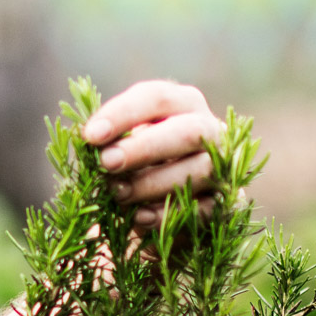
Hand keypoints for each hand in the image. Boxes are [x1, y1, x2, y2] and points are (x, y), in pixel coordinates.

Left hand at [82, 80, 228, 229]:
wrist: (158, 204)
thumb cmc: (134, 163)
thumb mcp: (120, 144)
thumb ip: (110, 140)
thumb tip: (92, 139)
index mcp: (181, 104)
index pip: (157, 98)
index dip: (123, 114)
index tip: (91, 135)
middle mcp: (209, 129)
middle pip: (187, 131)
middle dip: (143, 148)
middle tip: (107, 163)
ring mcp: (222, 166)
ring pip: (199, 170)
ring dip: (153, 183)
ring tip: (118, 194)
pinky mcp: (224, 203)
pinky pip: (203, 209)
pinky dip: (168, 214)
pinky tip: (140, 218)